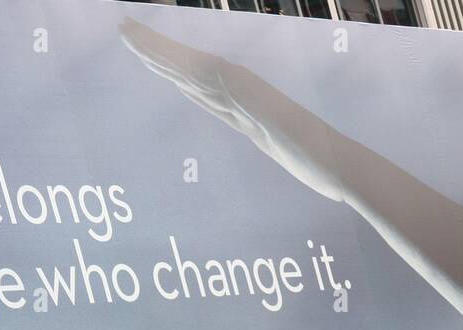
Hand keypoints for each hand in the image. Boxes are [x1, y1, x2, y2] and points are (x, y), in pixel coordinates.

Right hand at [119, 17, 344, 200]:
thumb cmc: (317, 153)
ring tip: (141, 51)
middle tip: (122, 28)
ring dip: (168, 65)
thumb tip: (221, 74)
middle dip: (154, 49)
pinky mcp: (251, 123)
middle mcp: (239, 90)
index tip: (128, 28)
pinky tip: (182, 87)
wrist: (340, 168)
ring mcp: (244, 107)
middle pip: (186, 66)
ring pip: (195, 81)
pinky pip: (212, 102)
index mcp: (241, 87)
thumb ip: (252, 100)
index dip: (158, 47)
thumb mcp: (284, 126)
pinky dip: (193, 92)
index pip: (188, 63)